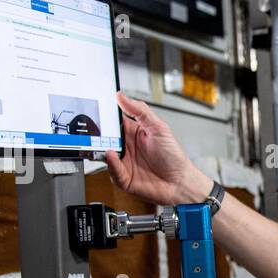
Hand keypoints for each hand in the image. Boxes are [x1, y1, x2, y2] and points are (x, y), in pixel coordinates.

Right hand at [106, 91, 212, 205]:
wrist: (180, 182)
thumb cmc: (173, 156)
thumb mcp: (159, 128)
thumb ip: (140, 111)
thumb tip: (122, 96)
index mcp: (133, 133)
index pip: (114, 121)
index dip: (106, 116)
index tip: (99, 110)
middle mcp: (126, 147)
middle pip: (105, 138)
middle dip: (99, 134)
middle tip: (97, 129)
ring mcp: (124, 163)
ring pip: (105, 155)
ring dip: (102, 149)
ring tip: (105, 144)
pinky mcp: (124, 178)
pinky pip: (113, 171)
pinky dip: (111, 164)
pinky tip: (113, 156)